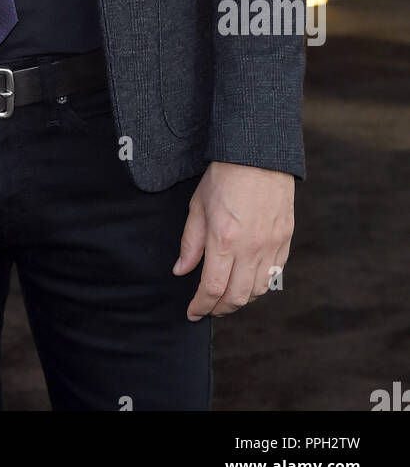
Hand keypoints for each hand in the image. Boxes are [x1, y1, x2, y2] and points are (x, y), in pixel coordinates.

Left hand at [173, 162, 293, 320]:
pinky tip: (248, 279)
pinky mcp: (285, 239)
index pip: (213, 288)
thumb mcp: (198, 206)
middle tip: (208, 308)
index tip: (193, 312)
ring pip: (258, 290)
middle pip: (237, 297)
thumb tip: (181, 270)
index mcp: (224, 239)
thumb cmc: (225, 175)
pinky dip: (260, 284)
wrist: (259, 154)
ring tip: (227, 295)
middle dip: (220, 309)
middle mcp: (251, 247)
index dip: (201, 306)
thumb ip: (190, 243)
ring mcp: (271, 245)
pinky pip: (274, 274)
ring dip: (241, 299)